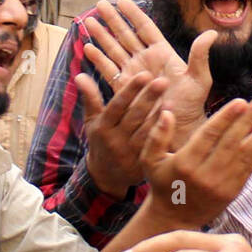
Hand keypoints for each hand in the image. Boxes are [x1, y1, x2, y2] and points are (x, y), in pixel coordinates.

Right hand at [79, 70, 167, 198]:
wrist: (106, 176)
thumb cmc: (101, 140)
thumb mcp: (92, 121)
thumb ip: (90, 98)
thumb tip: (80, 75)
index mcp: (103, 127)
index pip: (118, 105)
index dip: (131, 90)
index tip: (145, 74)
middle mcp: (116, 140)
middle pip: (134, 116)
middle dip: (149, 97)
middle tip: (163, 81)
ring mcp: (130, 153)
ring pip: (146, 131)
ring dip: (158, 114)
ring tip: (169, 98)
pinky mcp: (142, 163)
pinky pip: (154, 145)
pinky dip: (163, 131)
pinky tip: (171, 118)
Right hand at [83, 0, 213, 142]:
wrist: (177, 130)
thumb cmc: (191, 106)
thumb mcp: (198, 80)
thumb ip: (200, 56)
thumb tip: (211, 33)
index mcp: (162, 54)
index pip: (145, 28)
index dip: (133, 14)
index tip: (121, 0)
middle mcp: (146, 60)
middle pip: (126, 34)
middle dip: (112, 19)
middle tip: (100, 3)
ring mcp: (134, 73)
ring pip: (114, 49)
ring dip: (101, 35)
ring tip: (88, 22)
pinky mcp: (124, 87)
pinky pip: (109, 70)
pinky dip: (98, 59)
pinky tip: (88, 49)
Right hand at [141, 98, 251, 227]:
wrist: (173, 218)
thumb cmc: (162, 183)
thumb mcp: (150, 161)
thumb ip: (157, 136)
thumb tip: (167, 112)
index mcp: (185, 163)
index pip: (209, 135)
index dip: (226, 118)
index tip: (241, 102)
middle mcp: (205, 174)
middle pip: (230, 143)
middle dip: (248, 122)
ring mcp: (221, 185)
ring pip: (244, 157)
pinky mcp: (232, 192)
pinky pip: (249, 170)